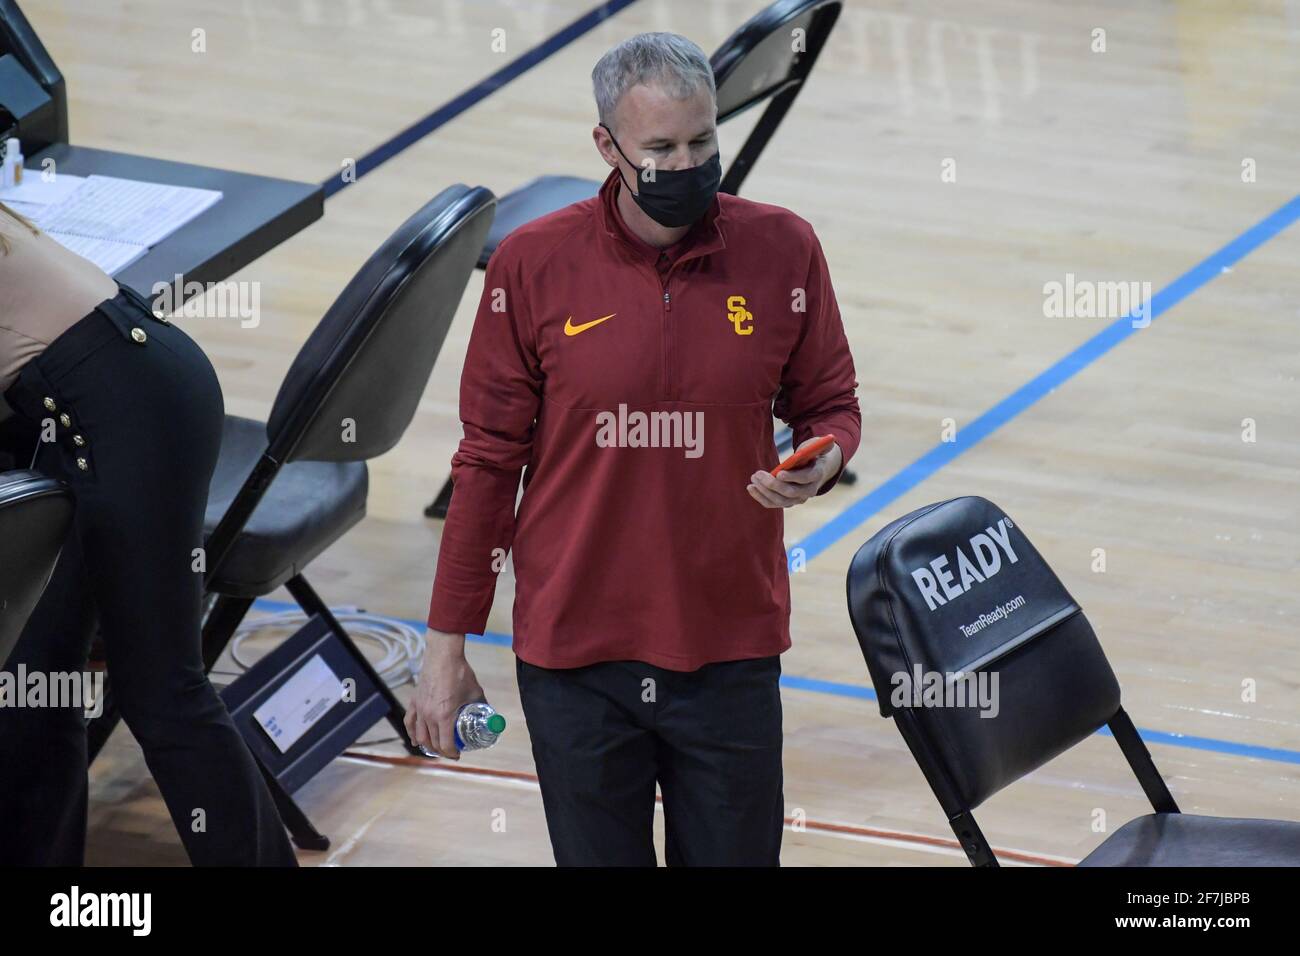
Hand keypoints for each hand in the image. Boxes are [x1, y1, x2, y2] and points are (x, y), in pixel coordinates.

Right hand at [404, 628, 483, 760]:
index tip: (458, 754)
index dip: (452, 753)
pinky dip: (412, 733)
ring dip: (427, 745)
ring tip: (436, 748)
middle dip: (442, 751)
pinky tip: (415, 739)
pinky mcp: (415, 701)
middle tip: (450, 751)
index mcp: (444, 716)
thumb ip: (481, 706)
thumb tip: (489, 715)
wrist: (443, 656)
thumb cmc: (460, 674)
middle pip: (432, 742)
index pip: (445, 744)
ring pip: (420, 735)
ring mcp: (420, 709)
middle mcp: (429, 716)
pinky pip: (410, 722)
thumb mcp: (475, 692)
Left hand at [747, 439, 841, 508]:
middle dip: (773, 484)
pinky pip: (773, 503)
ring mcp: (798, 499)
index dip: (792, 477)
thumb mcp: (818, 447)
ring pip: (780, 500)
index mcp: (817, 475)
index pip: (806, 479)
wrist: (815, 469)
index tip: (778, 472)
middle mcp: (808, 491)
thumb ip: (821, 444)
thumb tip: (830, 439)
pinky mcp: (787, 502)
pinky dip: (761, 497)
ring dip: (764, 491)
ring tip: (753, 478)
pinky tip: (751, 488)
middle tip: (758, 474)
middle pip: (790, 493)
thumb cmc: (813, 454)